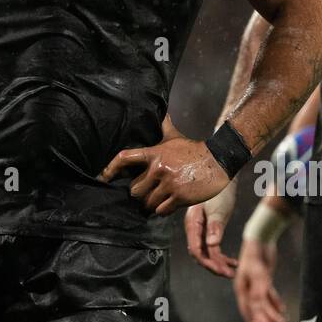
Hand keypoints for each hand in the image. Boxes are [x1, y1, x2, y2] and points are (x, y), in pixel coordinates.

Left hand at [100, 137, 228, 215]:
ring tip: (157, 200)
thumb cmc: (193, 150)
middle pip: (134, 189)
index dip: (110, 168)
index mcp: (155, 153)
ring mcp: (169, 183)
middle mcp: (159, 168)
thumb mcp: (175, 137)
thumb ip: (163, 126)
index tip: (102, 177)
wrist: (218, 160)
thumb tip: (159, 111)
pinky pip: (161, 210)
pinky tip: (168, 204)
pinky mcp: (180, 197)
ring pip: (147, 202)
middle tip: (146, 193)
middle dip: (139, 193)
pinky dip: (162, 210)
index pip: (125, 158)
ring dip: (151, 204)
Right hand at [184, 180, 237, 278]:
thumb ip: (214, 227)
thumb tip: (212, 246)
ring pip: (207, 253)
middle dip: (214, 266)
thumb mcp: (218, 208)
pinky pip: (213, 247)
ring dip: (218, 263)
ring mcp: (201, 229)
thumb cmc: (220, 190)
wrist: (223, 175)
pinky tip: (233, 261)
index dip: (208, 263)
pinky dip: (221, 256)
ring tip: (233, 271)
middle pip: (200, 254)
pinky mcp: (209, 228)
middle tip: (229, 275)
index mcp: (193, 223)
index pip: (196, 250)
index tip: (221, 271)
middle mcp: (194, 228)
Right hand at [234, 238, 285, 321]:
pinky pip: (269, 295)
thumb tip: (259, 304)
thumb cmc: (255, 253)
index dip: (254, 320)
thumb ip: (258, 288)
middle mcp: (247, 287)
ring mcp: (256, 283)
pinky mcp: (264, 279)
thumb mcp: (256, 271)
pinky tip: (282, 310)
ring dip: (272, 313)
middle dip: (265, 320)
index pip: (247, 308)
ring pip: (264, 303)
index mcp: (241, 287)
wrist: (261, 237)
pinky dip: (275, 303)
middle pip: (256, 308)